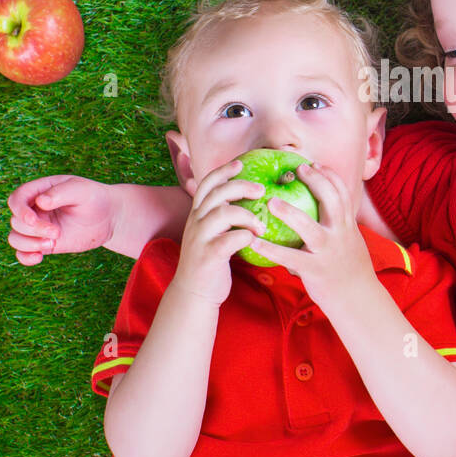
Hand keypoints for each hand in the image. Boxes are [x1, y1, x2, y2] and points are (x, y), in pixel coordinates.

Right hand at [7, 175, 115, 264]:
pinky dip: (25, 258)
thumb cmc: (94, 198)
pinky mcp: (44, 244)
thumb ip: (60, 193)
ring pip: (16, 238)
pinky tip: (39, 258)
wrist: (108, 217)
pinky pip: (23, 253)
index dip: (19, 210)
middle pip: (17, 221)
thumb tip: (40, 202)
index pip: (16, 199)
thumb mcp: (81, 190)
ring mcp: (38, 228)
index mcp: (39, 191)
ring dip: (29, 244)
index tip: (33, 220)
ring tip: (52, 242)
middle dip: (34, 229)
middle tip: (57, 232)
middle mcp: (34, 210)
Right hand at [169, 158, 268, 305]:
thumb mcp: (212, 234)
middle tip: (261, 190)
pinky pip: (229, 240)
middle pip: (216, 193)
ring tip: (261, 225)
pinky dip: (245, 237)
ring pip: (222, 213)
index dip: (223, 171)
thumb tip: (248, 201)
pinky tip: (254, 241)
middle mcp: (196, 222)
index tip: (240, 163)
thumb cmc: (211, 261)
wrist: (194, 293)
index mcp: (197, 214)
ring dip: (247, 216)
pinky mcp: (208, 256)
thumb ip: (223, 218)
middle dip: (240, 186)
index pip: (207, 184)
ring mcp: (200, 238)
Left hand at [245, 164, 374, 309]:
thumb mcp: (349, 243)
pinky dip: (271, 249)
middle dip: (317, 181)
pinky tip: (254, 242)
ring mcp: (328, 252)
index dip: (329, 175)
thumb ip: (335, 227)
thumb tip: (316, 214)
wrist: (358, 300)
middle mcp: (341, 234)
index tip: (315, 164)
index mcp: (348, 226)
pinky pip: (289, 257)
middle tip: (298, 169)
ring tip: (272, 202)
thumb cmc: (349, 271)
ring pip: (310, 227)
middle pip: (332, 200)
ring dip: (290, 212)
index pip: (343, 193)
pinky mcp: (315, 270)